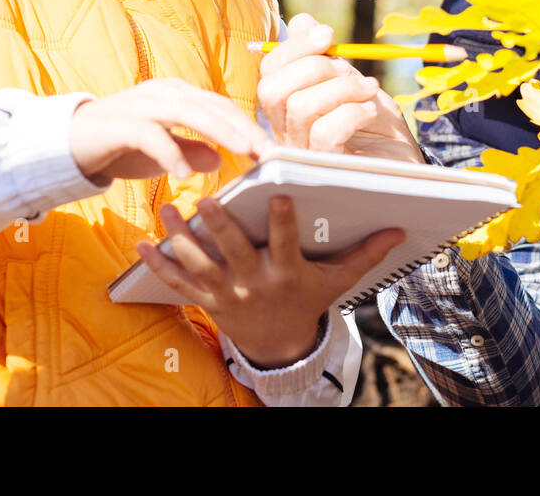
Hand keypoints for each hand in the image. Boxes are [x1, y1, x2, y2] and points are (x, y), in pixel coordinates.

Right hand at [69, 78, 271, 185]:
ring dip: (220, 132)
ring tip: (244, 153)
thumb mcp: (162, 152)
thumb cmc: (118, 146)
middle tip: (271, 153)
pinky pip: (151, 135)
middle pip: (215, 106)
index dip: (250, 128)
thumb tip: (220, 161)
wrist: (65, 142)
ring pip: (190, 112)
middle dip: (245, 129)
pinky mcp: (121, 123)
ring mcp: (142, 105)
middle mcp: (165, 93)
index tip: (275, 152)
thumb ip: (190, 151)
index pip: (223, 108)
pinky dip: (170, 152)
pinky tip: (184, 175)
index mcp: (179, 96)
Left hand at [136, 195, 404, 367]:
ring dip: (181, 238)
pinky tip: (140, 244)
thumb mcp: (338, 281)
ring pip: (199, 264)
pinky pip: (177, 283)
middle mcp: (254, 283)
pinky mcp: (204, 300)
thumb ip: (365, 253)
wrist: (279, 346)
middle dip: (220, 227)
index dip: (284, 220)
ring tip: (168, 209)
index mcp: (287, 273)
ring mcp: (226, 293)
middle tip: (207, 199)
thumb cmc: (308, 301)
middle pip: (235, 252)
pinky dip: (157, 265)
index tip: (280, 193)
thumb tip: (399, 229)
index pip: (286, 243)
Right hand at [256, 12, 423, 163]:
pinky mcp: (326, 170)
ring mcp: (303, 155)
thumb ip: (324, 56)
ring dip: (341, 88)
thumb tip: (300, 20)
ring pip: (300, 108)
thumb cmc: (377, 128)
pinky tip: (370, 112)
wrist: (404, 164)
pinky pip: (325, 133)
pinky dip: (351, 113)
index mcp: (287, 109)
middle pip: (271, 90)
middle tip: (348, 69)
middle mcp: (285, 134)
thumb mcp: (352, 82)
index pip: (268, 73)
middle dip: (313, 66)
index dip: (294, 47)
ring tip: (368, 91)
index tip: (328, 33)